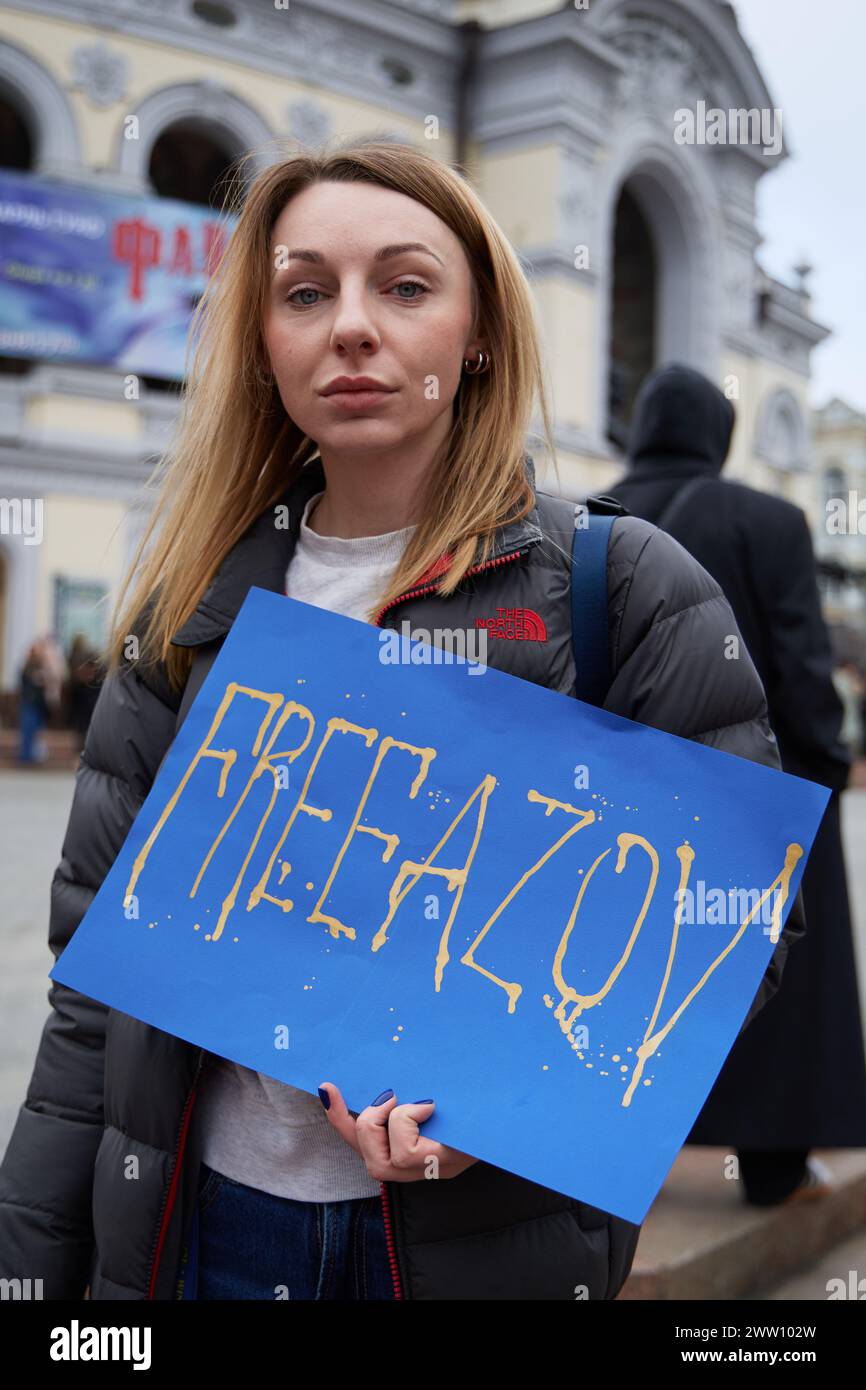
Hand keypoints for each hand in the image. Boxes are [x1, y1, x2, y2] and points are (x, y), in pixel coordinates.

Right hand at [318, 1082, 478, 1181]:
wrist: (513, 1119)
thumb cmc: (473, 1106)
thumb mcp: (431, 1096)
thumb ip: (405, 1092)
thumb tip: (379, 1072)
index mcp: (406, 1151)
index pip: (358, 1141)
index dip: (339, 1117)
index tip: (326, 1086)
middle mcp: (413, 1169)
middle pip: (365, 1149)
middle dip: (371, 1119)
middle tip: (394, 1098)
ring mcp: (425, 1170)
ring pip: (381, 1149)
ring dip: (395, 1118)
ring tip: (421, 1105)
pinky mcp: (438, 1165)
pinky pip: (405, 1144)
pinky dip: (411, 1117)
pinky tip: (433, 1108)